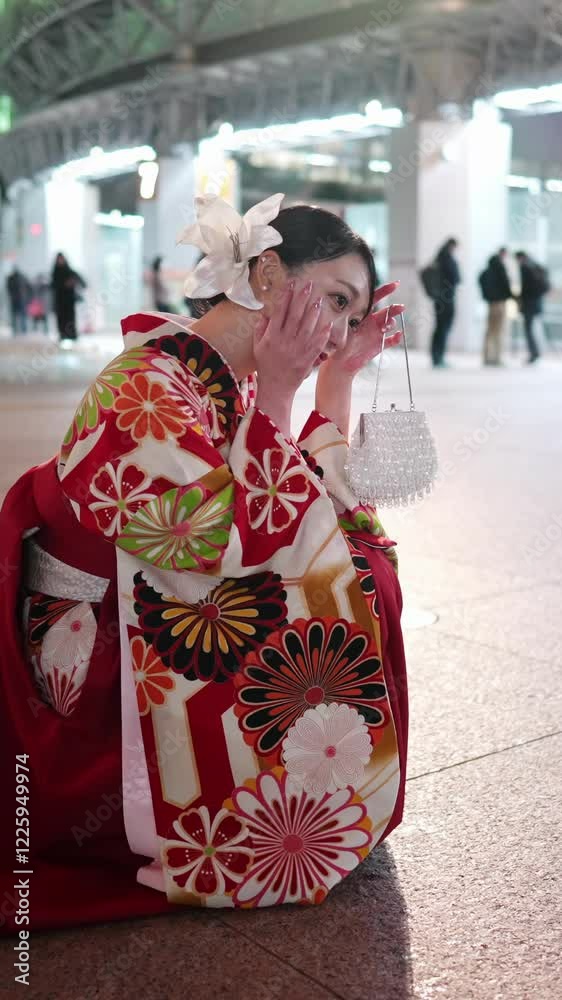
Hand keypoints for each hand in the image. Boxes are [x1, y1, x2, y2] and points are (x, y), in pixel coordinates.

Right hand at [254, 280, 332, 433]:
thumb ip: (261, 328)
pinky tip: (328, 323)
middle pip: (295, 315)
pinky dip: (323, 333)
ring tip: (318, 299)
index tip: (291, 283)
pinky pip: (317, 344)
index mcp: (272, 336)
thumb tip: (265, 312)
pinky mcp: (308, 359)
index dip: (286, 296)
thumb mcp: (257, 346)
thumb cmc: (266, 366)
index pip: (280, 311)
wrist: (276, 388)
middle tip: (309, 285)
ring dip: (313, 312)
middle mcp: (285, 341)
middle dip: (302, 298)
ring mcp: (298, 350)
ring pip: (307, 327)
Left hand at [322, 282, 404, 378]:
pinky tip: (398, 335)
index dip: (386, 290)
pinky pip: (392, 340)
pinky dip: (397, 338)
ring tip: (385, 327)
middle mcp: (371, 322)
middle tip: (399, 308)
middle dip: (394, 309)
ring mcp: (376, 333)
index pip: (375, 299)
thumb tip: (345, 300)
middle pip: (387, 311)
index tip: (396, 285)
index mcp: (362, 315)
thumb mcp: (340, 325)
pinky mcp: (379, 345)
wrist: (339, 362)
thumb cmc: (337, 343)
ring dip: (391, 323)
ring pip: (390, 324)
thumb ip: (345, 313)